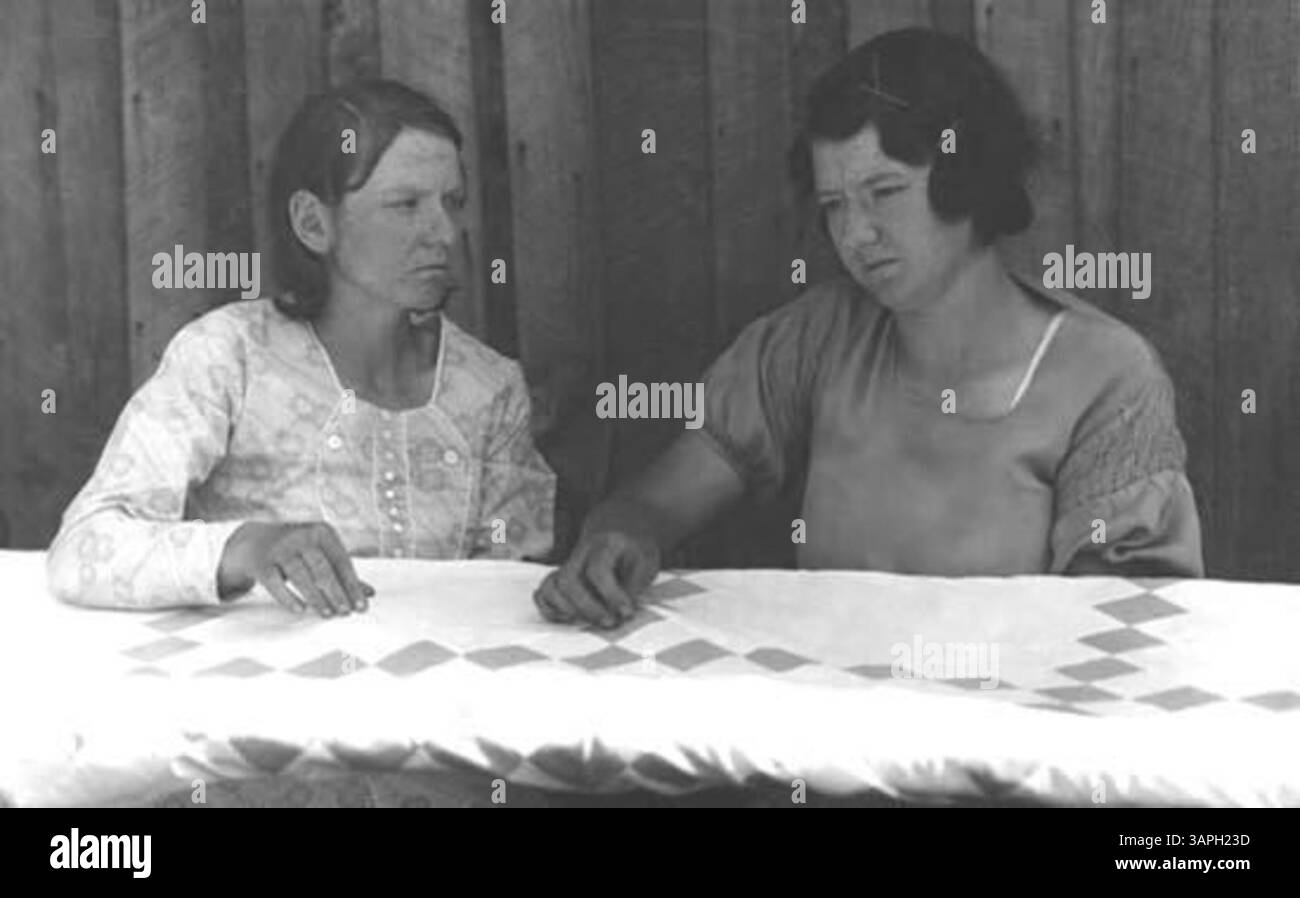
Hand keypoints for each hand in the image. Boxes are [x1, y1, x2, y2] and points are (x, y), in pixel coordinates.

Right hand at [218, 521, 373, 616]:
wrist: (256, 541)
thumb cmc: (299, 550)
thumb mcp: (322, 554)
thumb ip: (344, 572)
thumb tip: (370, 593)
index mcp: (322, 532)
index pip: (342, 561)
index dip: (353, 585)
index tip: (362, 606)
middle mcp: (301, 536)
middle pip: (323, 569)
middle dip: (336, 593)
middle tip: (345, 613)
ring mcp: (280, 548)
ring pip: (301, 576)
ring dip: (316, 597)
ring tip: (327, 614)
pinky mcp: (262, 562)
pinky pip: (275, 583)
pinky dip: (289, 597)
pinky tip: (300, 610)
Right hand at [533, 528, 659, 628]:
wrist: (619, 529)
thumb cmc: (634, 550)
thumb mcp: (646, 562)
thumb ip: (633, 586)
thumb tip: (622, 613)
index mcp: (606, 544)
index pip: (598, 569)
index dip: (611, 595)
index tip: (627, 613)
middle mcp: (581, 552)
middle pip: (569, 580)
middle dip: (588, 607)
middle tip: (609, 622)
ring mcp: (567, 564)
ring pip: (553, 586)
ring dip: (569, 610)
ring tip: (590, 623)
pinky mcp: (559, 577)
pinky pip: (543, 593)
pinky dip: (551, 609)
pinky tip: (572, 618)